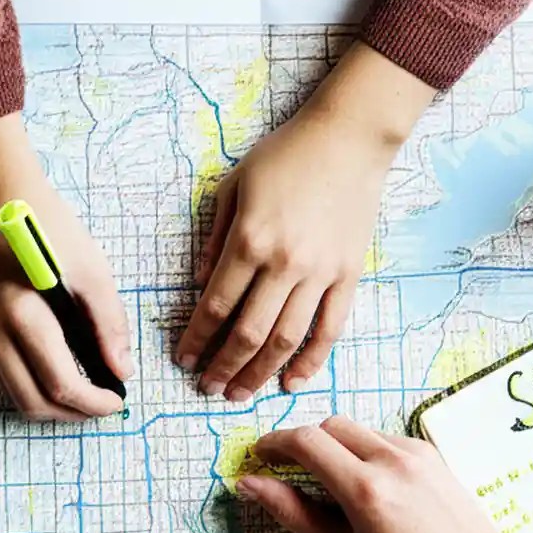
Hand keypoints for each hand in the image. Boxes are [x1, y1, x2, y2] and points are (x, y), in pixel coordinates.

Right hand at [0, 114, 132, 420]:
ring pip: (12, 393)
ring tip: (85, 393)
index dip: (93, 404)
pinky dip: (32, 383)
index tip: (118, 402)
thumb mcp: (90, 267)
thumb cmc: (46, 222)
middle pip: (31, 402)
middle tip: (103, 406)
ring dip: (50, 404)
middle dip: (71, 415)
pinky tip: (60, 370)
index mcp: (21, 314)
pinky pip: (2, 372)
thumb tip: (121, 369)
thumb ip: (108, 323)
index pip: (59, 384)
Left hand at [176, 44, 436, 400]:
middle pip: (248, 334)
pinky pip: (329, 328)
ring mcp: (320, 273)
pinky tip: (292, 382)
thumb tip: (200, 283)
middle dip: (224, 368)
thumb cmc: (285, 155)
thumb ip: (215, 238)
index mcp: (249, 241)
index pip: (215, 306)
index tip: (184, 360)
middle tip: (208, 389)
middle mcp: (284, 264)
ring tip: (240, 394)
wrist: (348, 138)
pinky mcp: (348, 275)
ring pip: (286, 340)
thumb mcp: (233, 187)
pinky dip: (311, 360)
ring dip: (260, 373)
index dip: (197, 339)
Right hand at [240, 416, 532, 532]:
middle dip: (303, 442)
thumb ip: (295, 513)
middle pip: (328, 425)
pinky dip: (363, 451)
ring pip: (356, 428)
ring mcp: (415, 451)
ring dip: (334, 445)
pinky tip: (368, 487)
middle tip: (287, 470)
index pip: (305, 441)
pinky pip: (383, 437)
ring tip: (329, 485)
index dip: (273, 443)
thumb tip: (250, 484)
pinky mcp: (431, 452)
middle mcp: (391, 459)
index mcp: (365, 489)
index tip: (258, 455)